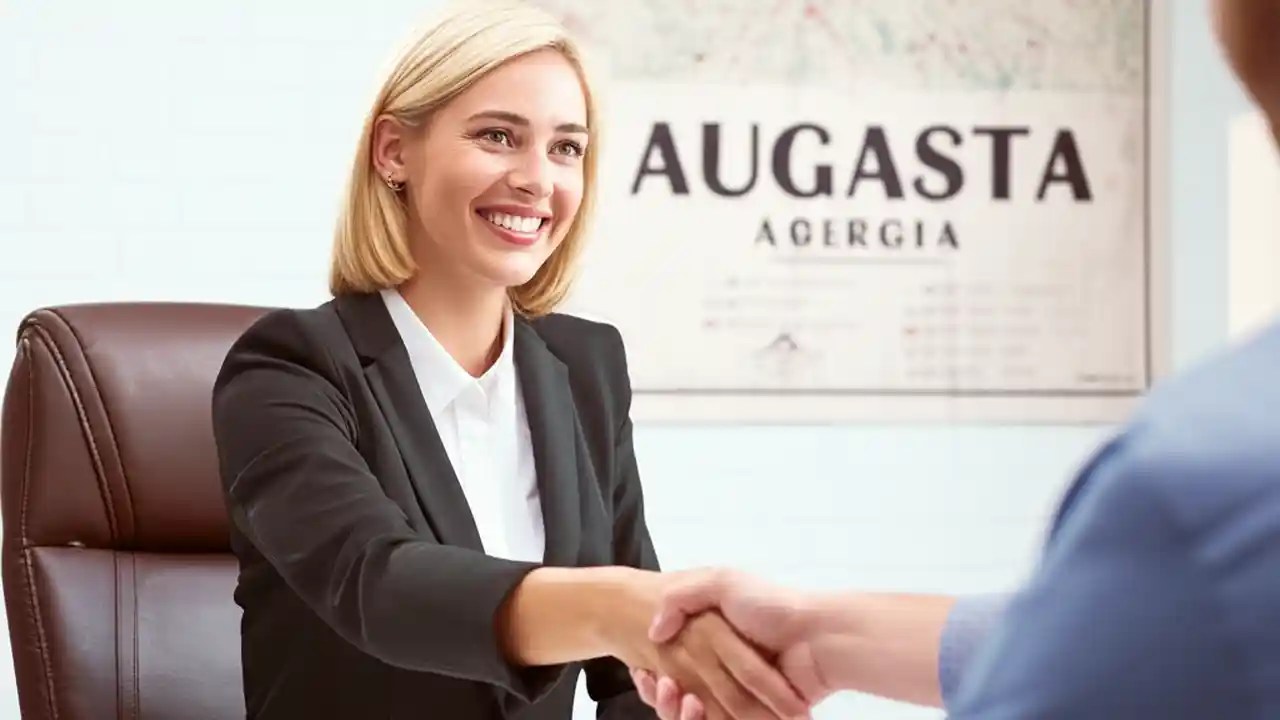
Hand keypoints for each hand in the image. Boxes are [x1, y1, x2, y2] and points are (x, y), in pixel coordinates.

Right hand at [600, 568, 808, 719]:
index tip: (643, 671)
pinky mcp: (754, 716)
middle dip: (664, 697)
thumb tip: (654, 629)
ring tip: (681, 700)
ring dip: (679, 712)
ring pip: (697, 713)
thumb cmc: (774, 606)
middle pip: (681, 694)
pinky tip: (693, 709)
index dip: (653, 672)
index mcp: (713, 639)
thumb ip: (682, 598)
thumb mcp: (722, 582)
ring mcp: (739, 695)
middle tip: (662, 687)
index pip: (671, 662)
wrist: (822, 638)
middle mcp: (724, 668)